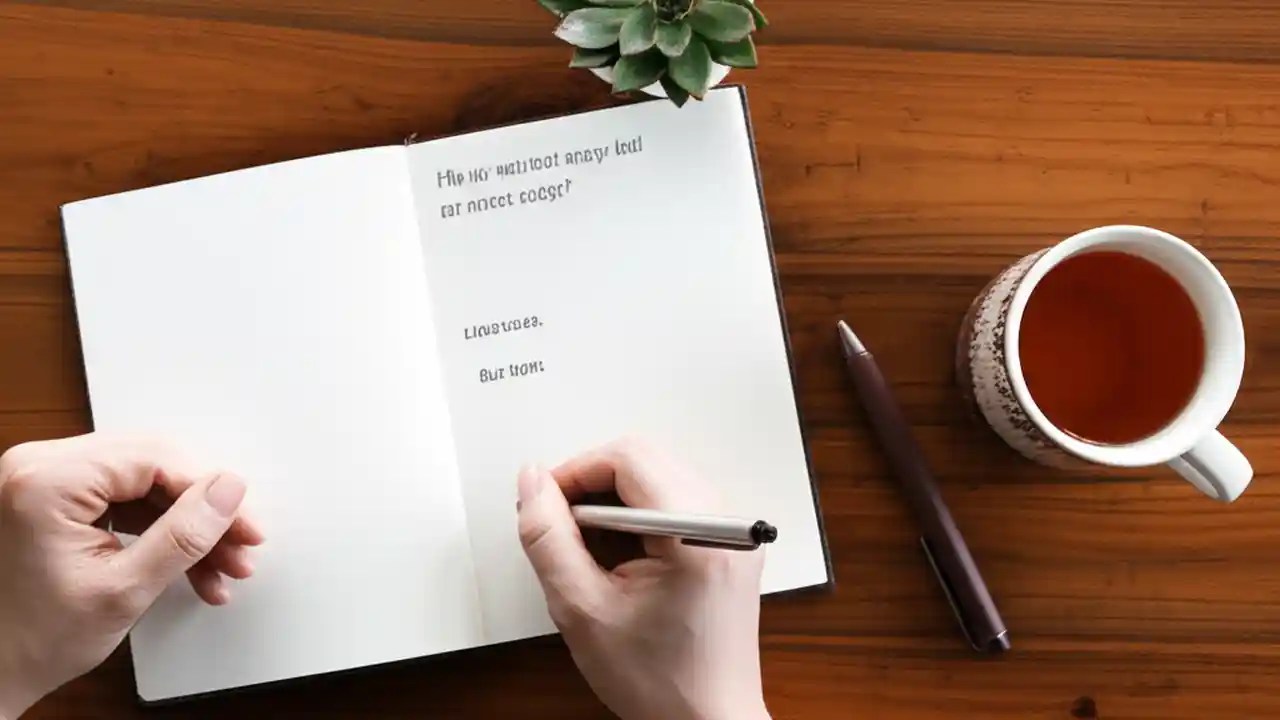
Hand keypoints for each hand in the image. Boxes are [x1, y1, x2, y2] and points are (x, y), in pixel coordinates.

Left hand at [0, 433, 263, 718]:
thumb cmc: (28, 641)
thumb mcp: (122, 590)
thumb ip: (181, 536)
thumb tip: (227, 492)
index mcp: (46, 481)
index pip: (153, 459)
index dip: (208, 490)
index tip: (242, 522)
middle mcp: (38, 467)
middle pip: (152, 466)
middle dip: (202, 510)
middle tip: (239, 542)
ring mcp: (44, 480)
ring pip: (144, 485)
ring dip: (186, 525)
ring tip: (220, 565)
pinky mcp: (53, 498)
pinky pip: (123, 499)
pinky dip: (159, 530)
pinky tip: (189, 564)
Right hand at [516, 438, 770, 719]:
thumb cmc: (659, 683)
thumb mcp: (582, 609)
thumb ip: (548, 538)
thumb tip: (532, 482)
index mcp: (698, 532)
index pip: (629, 458)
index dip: (576, 471)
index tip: (545, 502)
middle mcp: (725, 522)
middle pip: (645, 459)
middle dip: (592, 483)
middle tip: (560, 526)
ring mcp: (731, 530)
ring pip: (658, 476)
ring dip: (613, 501)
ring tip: (587, 549)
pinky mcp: (728, 543)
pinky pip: (675, 500)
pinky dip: (637, 516)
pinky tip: (618, 555)